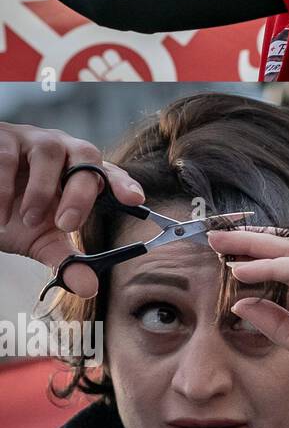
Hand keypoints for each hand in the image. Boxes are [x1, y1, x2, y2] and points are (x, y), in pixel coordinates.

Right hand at [0, 123, 143, 296]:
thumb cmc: (15, 212)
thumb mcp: (41, 238)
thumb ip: (66, 259)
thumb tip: (89, 288)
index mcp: (80, 171)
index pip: (110, 171)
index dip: (124, 183)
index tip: (136, 200)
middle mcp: (63, 149)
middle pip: (87, 155)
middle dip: (81, 191)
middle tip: (67, 224)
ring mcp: (32, 140)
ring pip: (49, 151)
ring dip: (41, 190)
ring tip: (28, 220)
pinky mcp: (2, 140)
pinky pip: (8, 157)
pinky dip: (4, 188)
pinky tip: (0, 213)